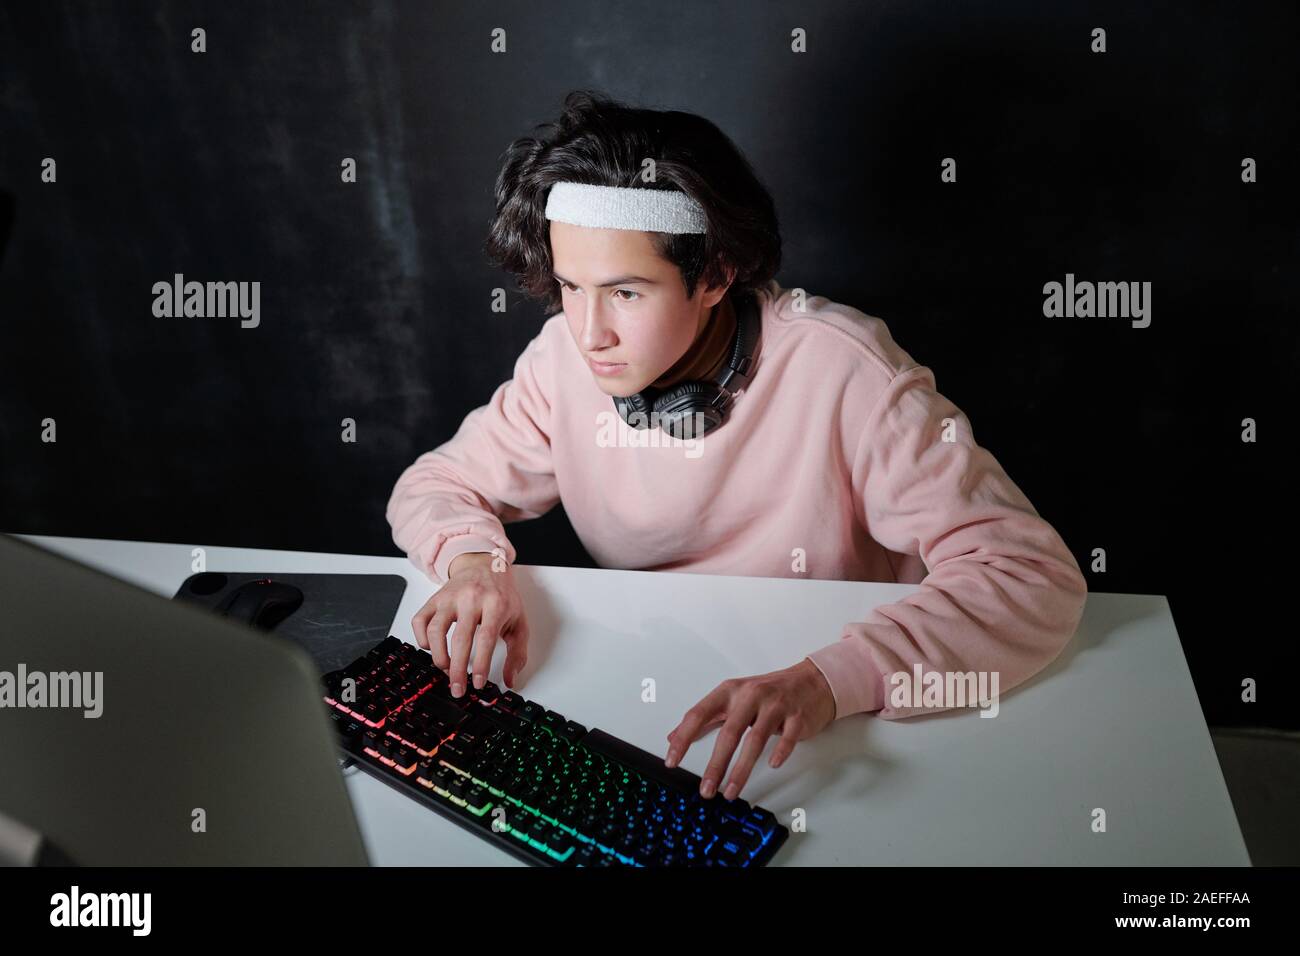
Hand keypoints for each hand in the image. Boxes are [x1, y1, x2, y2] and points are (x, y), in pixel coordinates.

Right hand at [410, 551, 528, 697]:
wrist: (485, 566)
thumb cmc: (502, 596)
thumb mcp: (519, 621)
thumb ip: (518, 653)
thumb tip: (511, 680)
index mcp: (495, 604)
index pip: (486, 637)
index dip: (481, 663)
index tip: (478, 683)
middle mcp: (471, 599)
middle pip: (460, 638)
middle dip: (457, 669)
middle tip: (458, 689)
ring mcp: (450, 598)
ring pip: (435, 630)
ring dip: (438, 656)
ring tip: (446, 670)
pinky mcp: (434, 599)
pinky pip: (419, 621)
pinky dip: (422, 639)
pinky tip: (432, 649)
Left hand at [664, 658, 835, 800]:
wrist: (811, 681)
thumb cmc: (769, 692)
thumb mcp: (733, 697)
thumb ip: (705, 717)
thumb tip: (673, 737)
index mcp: (730, 691)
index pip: (699, 714)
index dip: (684, 738)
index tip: (673, 760)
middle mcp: (751, 695)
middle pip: (728, 733)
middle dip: (715, 765)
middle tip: (706, 789)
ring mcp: (776, 705)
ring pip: (755, 739)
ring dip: (741, 769)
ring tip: (731, 790)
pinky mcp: (797, 716)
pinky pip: (787, 737)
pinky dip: (779, 752)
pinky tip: (773, 765)